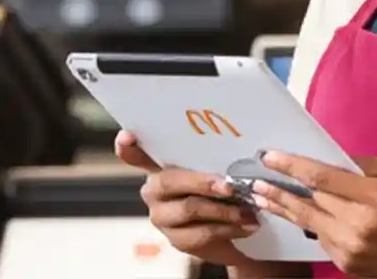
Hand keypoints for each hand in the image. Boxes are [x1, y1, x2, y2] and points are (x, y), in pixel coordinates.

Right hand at [115, 131, 260, 265]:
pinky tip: (248, 224)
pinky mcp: (176, 239)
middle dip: (202, 182)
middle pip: (169, 181)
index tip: (127, 136)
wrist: (230, 231)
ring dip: (224, 210)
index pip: (136, 154)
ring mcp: (161, 216)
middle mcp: (153, 189)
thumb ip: (216, 157)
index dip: (128, 146)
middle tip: (229, 187)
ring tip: (249, 208)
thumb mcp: (217, 169)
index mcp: (160, 165)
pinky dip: (229, 228)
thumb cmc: (221, 191)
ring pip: (190, 209)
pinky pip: (202, 233)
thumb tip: (236, 139)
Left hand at [252, 151, 376, 277]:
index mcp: (375, 198)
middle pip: (308, 203)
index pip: (322, 179)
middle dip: (279, 188)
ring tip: (262, 195)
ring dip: (286, 209)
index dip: (292, 166)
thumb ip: (367, 167)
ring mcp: (352, 250)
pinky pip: (322, 241)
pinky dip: (311, 226)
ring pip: (309, 224)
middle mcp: (358, 226)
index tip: (269, 155)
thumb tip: (333, 159)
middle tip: (253, 178)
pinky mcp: (350, 267)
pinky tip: (297, 214)